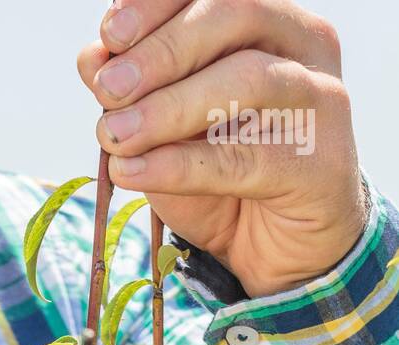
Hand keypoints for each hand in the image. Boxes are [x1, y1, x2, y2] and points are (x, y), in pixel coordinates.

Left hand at [77, 1, 366, 296]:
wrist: (279, 250)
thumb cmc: (225, 177)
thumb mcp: (168, 130)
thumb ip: (136, 92)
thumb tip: (92, 58)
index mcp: (270, 20)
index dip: (159, 5)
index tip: (109, 33)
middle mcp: (304, 47)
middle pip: (236, 18)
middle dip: (162, 51)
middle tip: (108, 89)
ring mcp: (321, 101)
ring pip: (247, 80)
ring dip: (169, 108)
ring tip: (114, 136)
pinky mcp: (321, 164)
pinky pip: (244, 158)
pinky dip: (179, 165)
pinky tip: (132, 173)